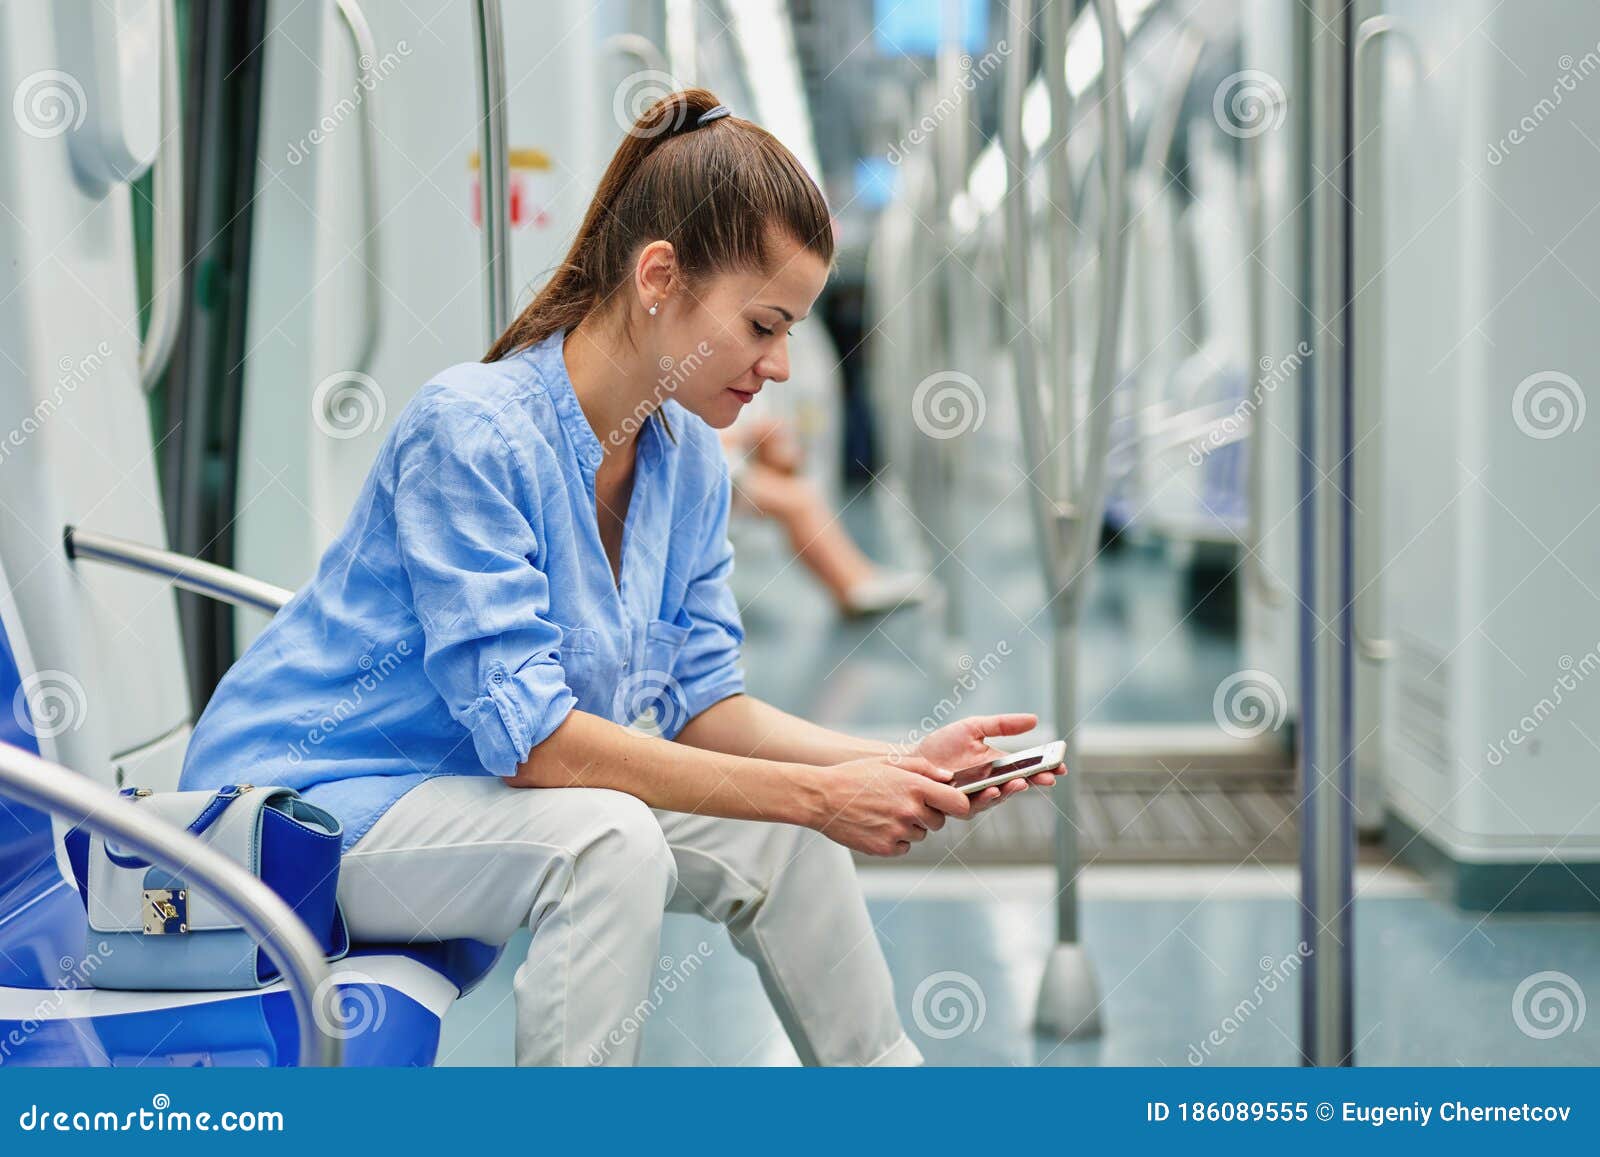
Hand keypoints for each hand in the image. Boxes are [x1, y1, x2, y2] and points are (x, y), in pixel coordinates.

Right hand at [813, 754, 970, 856]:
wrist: (822, 797)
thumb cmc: (855, 776)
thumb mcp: (889, 762)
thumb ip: (924, 768)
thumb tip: (949, 778)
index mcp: (915, 786)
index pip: (959, 803)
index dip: (958, 804)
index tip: (951, 803)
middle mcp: (910, 810)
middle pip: (938, 822)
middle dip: (927, 814)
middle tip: (902, 803)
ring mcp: (898, 831)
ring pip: (920, 835)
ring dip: (909, 827)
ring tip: (884, 812)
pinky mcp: (885, 848)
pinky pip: (903, 847)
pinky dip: (894, 840)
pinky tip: (877, 825)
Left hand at [909, 714, 1058, 816]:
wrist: (913, 760)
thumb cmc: (942, 745)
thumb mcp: (975, 727)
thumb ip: (1003, 724)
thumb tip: (1034, 719)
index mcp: (997, 766)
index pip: (1026, 769)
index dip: (1044, 770)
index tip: (1060, 766)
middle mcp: (990, 784)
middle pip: (1017, 786)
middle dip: (1033, 782)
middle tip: (1048, 777)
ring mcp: (975, 796)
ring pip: (998, 798)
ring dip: (1011, 791)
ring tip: (1020, 782)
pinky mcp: (958, 806)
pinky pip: (975, 806)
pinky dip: (986, 799)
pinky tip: (993, 790)